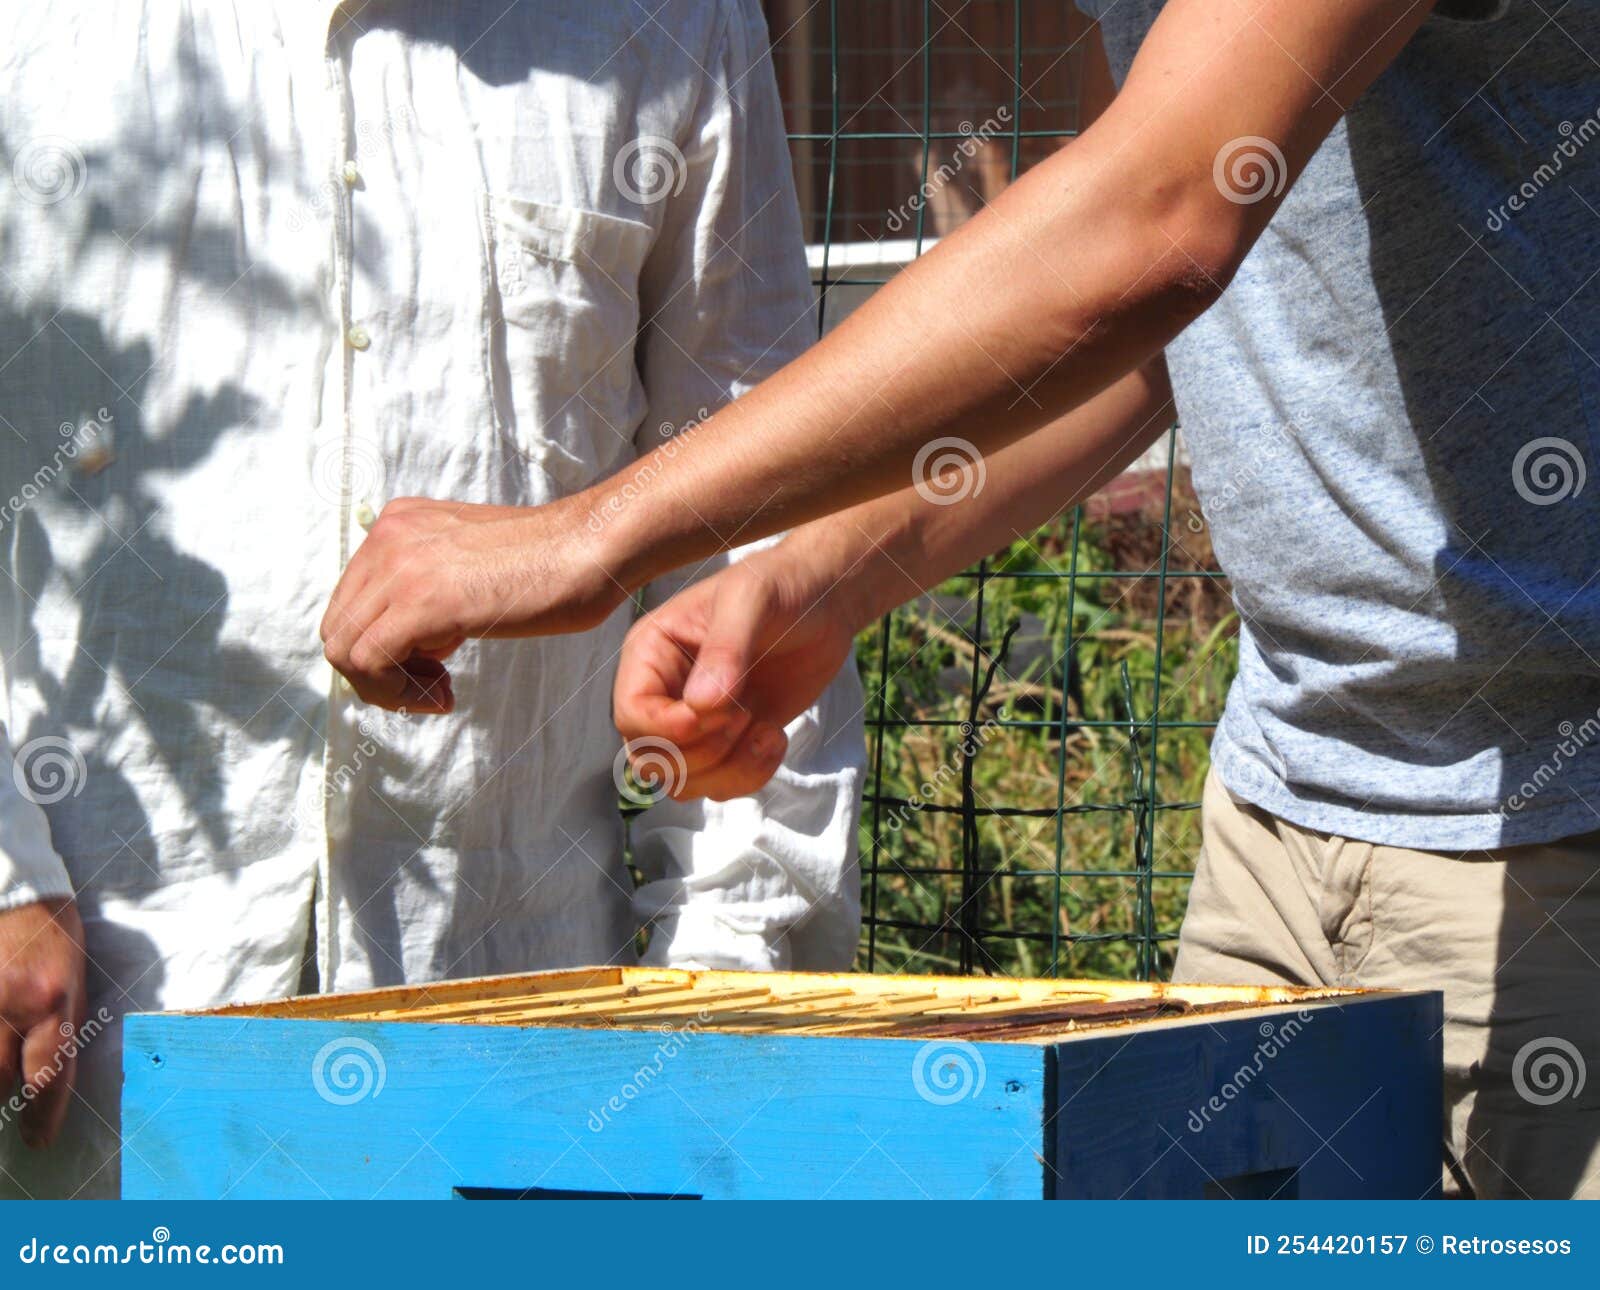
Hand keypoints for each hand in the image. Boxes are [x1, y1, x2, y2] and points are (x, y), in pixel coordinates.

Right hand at [0, 898, 86, 1148]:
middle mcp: (13, 1003)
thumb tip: (49, 1079)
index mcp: (54, 999)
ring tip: (2, 1068)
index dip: (43, 1116)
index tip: (38, 1140)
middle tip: (12, 1102)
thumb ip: (63, 1026)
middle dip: (4, 1095)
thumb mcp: (76, 979)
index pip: (49, 1074)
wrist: (16, 892)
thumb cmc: (54, 934)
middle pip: (0, 1079)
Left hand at [321, 496, 626, 711]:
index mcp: (397, 524)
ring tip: (440, 692)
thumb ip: (430, 584)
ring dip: (388, 688)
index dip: (383, 648)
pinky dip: (397, 693)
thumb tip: (409, 639)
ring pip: (344, 649)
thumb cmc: (551, 564)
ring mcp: (399, 566)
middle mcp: (387, 537)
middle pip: (339, 627)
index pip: (352, 602)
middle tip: (433, 687)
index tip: (431, 668)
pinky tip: (443, 693)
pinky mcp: (420, 601)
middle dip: (380, 672)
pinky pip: (368, 663)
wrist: (590, 549)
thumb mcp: (469, 563)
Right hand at [614, 547, 860, 800]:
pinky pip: (718, 787)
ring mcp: (694, 722)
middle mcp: (662, 692)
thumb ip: (727, 647)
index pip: (631, 714)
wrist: (823, 605)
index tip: (724, 711)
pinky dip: (749, 776)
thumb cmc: (781, 587)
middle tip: (747, 715)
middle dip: (704, 752)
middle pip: (650, 759)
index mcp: (651, 653)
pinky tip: (776, 738)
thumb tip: (700, 705)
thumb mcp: (753, 598)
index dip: (670, 728)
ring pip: (681, 782)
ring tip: (765, 730)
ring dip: (728, 770)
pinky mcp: (727, 742)